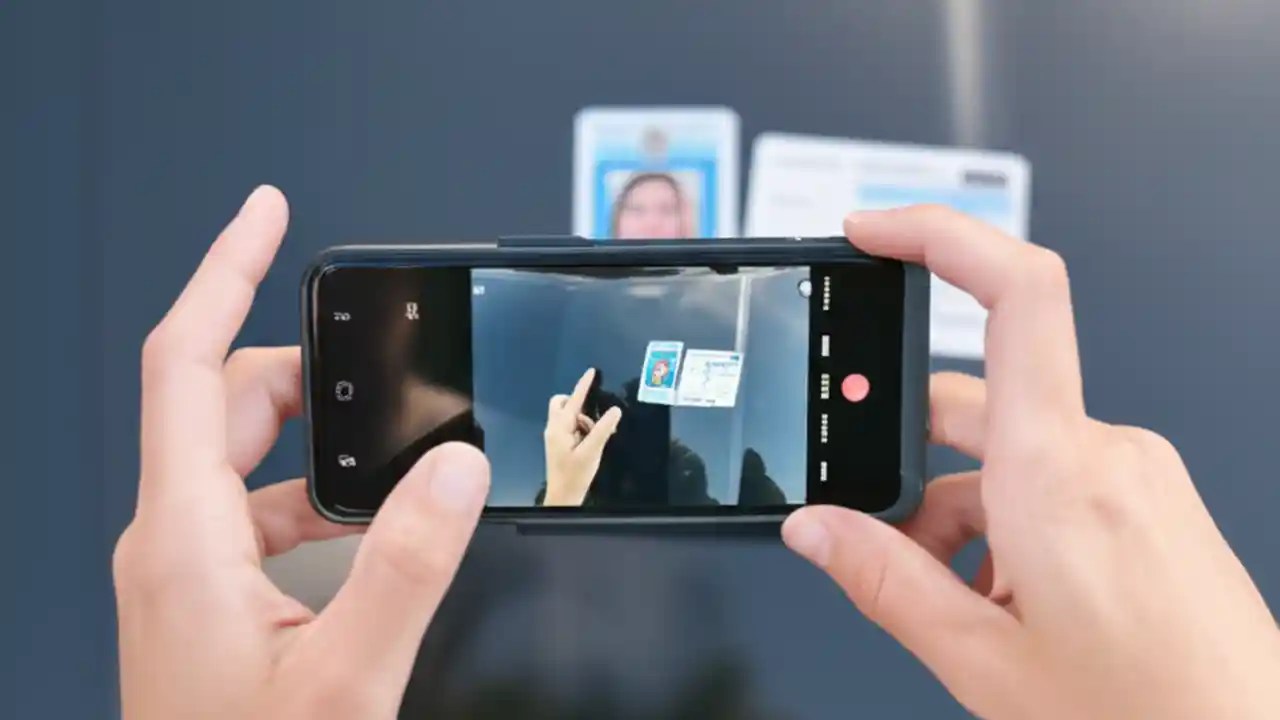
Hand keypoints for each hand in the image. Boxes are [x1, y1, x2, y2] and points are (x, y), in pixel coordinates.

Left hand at [113, 186, 490, 718]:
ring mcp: (184, 573)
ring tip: (392, 451)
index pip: (186, 365)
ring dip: (316, 440)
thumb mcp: (347, 679)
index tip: (265, 216)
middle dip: (301, 365)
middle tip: (378, 358)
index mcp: (183, 539)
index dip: (225, 275)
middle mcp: (171, 542)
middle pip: (223, 403)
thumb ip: (406, 567)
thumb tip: (455, 469)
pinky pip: (257, 515)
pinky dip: (314, 498)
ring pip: (244, 460)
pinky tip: (368, 529)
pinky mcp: (207, 602)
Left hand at [542, 367, 621, 505]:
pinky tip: (590, 444)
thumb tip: (615, 410)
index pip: (574, 400)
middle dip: (578, 405)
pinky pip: (569, 427)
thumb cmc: (575, 475)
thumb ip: (603, 429)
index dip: (583, 385)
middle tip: (592, 419)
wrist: (562, 497)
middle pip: (563, 404)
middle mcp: (554, 428)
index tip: (591, 372)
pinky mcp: (558, 444)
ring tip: (595, 439)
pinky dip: (581, 429)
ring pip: (568, 416)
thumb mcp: (592, 451)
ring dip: (583, 421)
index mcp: (559, 427)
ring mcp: (555, 436)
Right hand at [782, 206, 1279, 718]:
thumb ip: (882, 581)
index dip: (939, 236)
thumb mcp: (981, 659)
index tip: (875, 232)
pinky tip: (995, 598)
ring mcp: (1133, 474)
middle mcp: (1105, 453)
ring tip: (951, 600)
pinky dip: (1003, 522)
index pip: (1014, 294)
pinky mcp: (1147, 500)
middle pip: (972, 403)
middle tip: (880, 535)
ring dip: (956, 511)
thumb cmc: (1149, 716)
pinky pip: (1051, 477)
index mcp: (1058, 472)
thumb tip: (816, 527)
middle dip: (908, 463)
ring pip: (1007, 452)